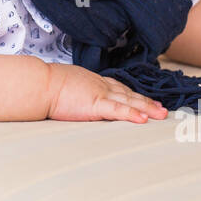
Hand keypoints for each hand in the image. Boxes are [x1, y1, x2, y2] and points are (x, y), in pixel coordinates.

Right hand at [45, 64, 167, 122]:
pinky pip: (118, 110)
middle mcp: (100, 85)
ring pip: (129, 100)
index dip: (132, 94)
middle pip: (128, 93)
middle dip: (146, 101)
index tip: (144, 99)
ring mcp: (99, 94)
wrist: (39, 83)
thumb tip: (72, 96)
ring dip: (147, 107)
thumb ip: (73, 91)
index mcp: (92, 81)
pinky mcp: (95, 104)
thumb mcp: (63, 85)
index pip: (117, 87)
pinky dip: (132, 114)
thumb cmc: (45, 85)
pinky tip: (144, 119)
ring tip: (161, 114)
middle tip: (161, 109)